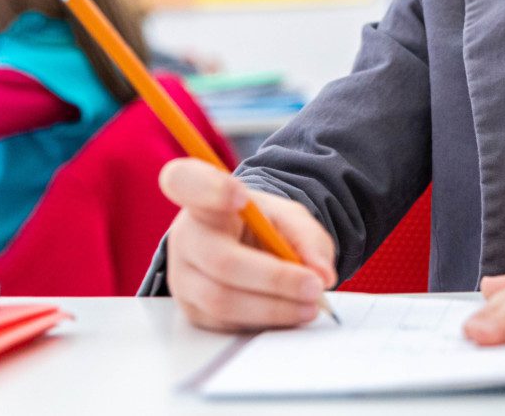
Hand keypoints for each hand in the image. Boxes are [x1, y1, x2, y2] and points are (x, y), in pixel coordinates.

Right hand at [159, 157, 337, 331]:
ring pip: (223, 300)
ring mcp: (183, 277)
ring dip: (273, 308)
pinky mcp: (192, 310)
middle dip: (275, 278)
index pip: (186, 182)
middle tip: (313, 286)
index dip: (210, 190)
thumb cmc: (262, 226)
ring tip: (309, 305)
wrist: (247, 247)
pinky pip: (227, 323)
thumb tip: (321, 274)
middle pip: (221, 261)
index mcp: (203, 198)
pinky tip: (290, 313)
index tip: (241, 197)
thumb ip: (308, 239)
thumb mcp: (289, 218)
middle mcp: (186, 236)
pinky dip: (264, 321)